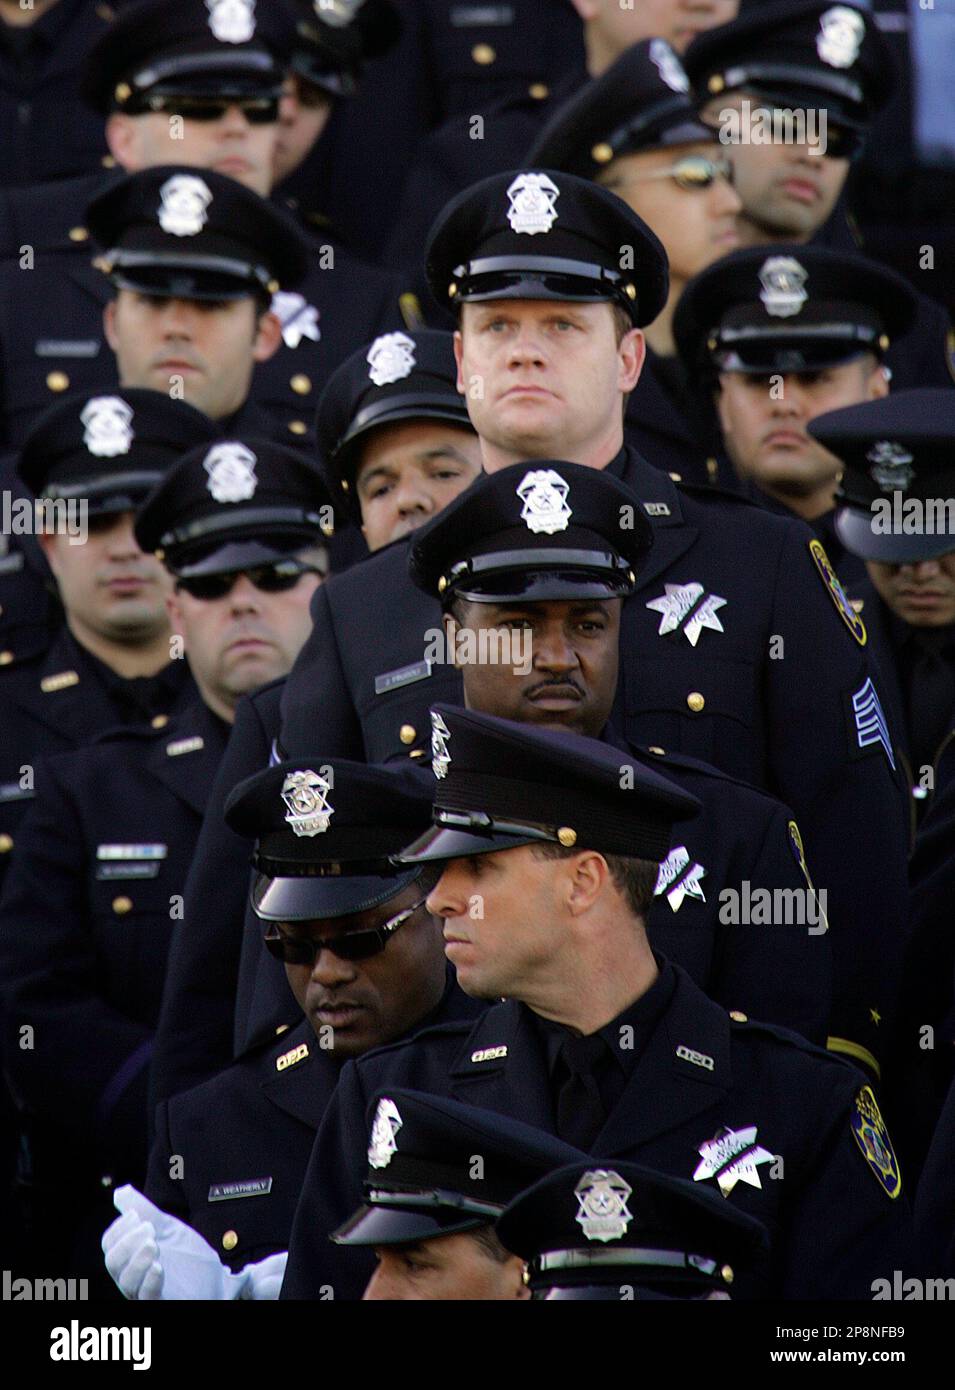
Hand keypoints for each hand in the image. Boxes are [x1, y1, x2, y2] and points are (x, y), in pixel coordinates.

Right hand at [103, 1185, 246, 1299]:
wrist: (215, 1279)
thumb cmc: (186, 1256)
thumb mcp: (167, 1229)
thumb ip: (146, 1211)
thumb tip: (120, 1192)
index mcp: (130, 1258)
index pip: (109, 1245)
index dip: (119, 1228)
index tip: (136, 1214)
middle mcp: (133, 1277)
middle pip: (113, 1263)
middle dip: (128, 1241)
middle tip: (150, 1228)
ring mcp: (145, 1292)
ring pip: (127, 1281)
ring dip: (138, 1260)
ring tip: (155, 1244)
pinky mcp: (161, 1303)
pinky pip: (147, 1297)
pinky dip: (150, 1282)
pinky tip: (158, 1267)